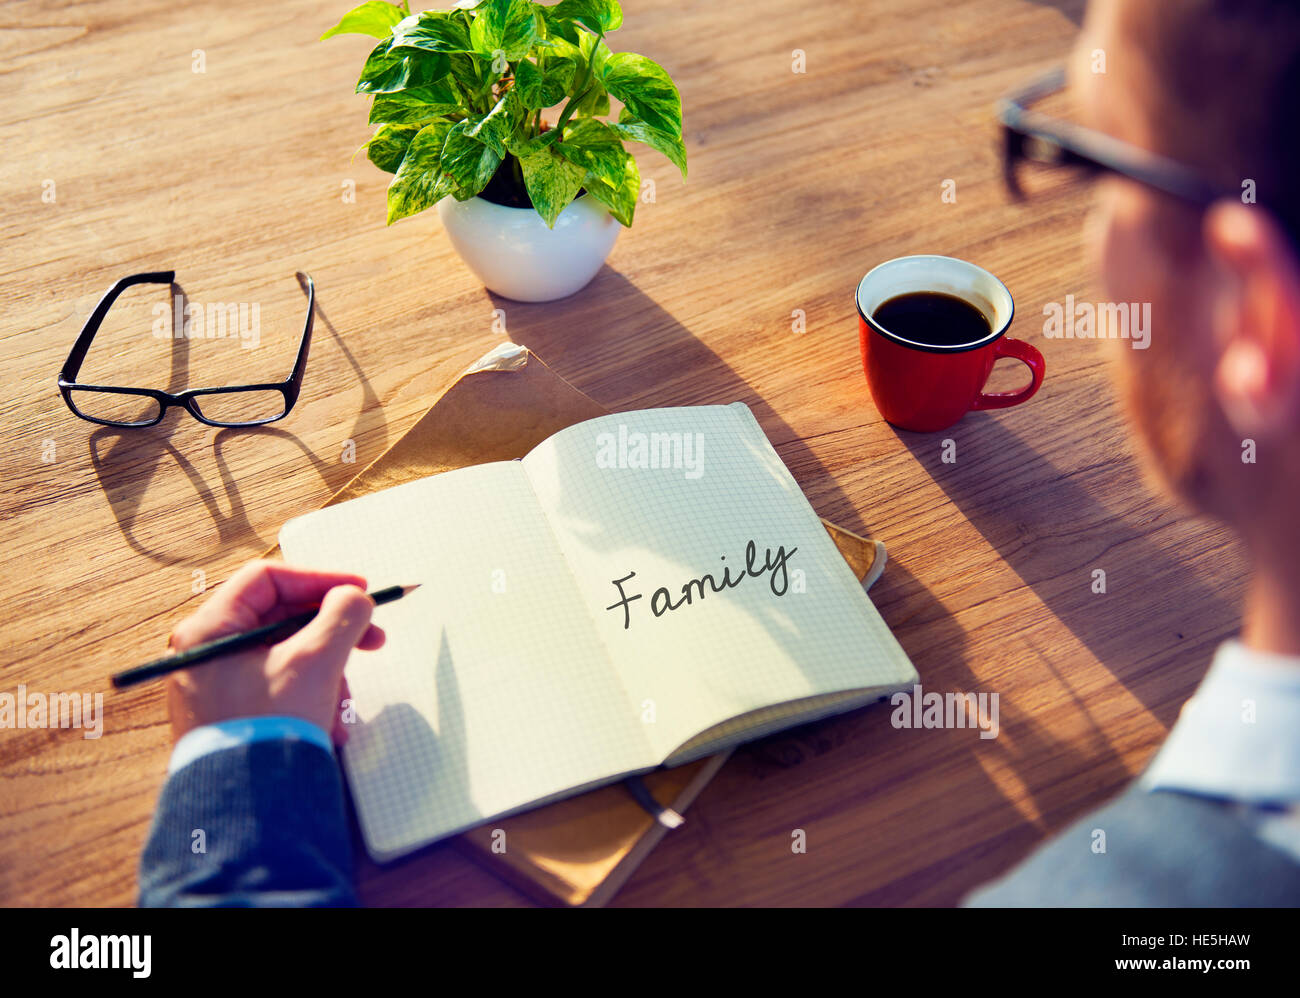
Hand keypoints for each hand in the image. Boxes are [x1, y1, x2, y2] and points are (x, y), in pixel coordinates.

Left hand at [164, 560, 385, 745]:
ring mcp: (218, 686)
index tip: (356, 592)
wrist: (247, 806)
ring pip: (286, 656)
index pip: (268, 579)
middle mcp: (206, 654)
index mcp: (209, 630)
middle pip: (281, 619)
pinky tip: (330, 722)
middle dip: (331, 633)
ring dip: (326, 671)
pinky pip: (280, 687)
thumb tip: (354, 598)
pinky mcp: (233, 714)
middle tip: (370, 639)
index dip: (319, 579)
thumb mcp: (315, 661)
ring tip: (343, 703)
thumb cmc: (266, 730)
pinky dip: (311, 696)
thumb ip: (342, 617)